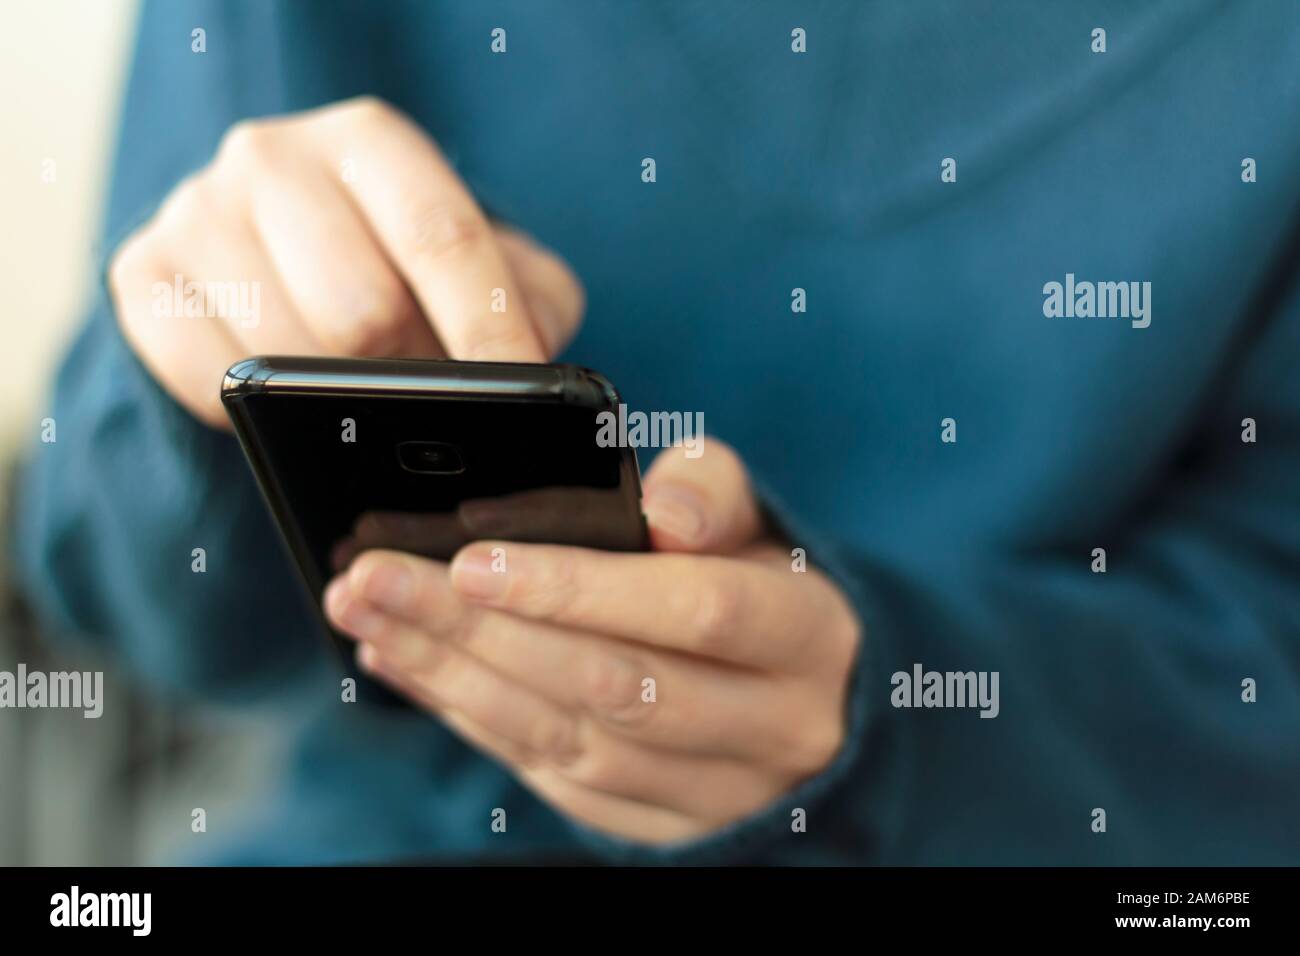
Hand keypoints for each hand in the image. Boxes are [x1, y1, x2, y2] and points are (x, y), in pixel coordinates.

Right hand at [107, 96, 583, 426]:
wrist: (277, 251)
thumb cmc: (399, 263)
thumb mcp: (483, 265)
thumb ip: (528, 301)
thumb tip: (534, 374)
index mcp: (369, 141)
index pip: (439, 237)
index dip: (485, 327)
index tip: (513, 391)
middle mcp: (273, 157)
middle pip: (361, 308)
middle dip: (409, 374)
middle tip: (427, 396)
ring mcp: (197, 212)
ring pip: (286, 354)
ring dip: (337, 400)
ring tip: (361, 393)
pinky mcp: (142, 274)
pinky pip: (209, 378)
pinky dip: (259, 412)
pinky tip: (288, 396)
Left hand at [322, 441, 861, 843]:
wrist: (810, 695)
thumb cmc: (764, 583)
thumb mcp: (756, 519)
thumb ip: (710, 491)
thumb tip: (659, 505)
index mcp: (811, 635)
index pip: (694, 611)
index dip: (580, 587)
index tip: (473, 560)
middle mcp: (778, 729)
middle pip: (615, 685)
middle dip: (482, 633)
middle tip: (376, 580)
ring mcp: (722, 794)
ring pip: (575, 744)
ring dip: (456, 679)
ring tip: (370, 620)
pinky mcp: (668, 828)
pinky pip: (560, 782)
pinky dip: (477, 723)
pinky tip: (416, 670)